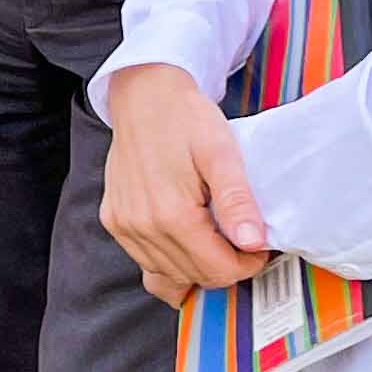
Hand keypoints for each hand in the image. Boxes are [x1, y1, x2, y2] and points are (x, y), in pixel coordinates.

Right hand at [99, 63, 272, 304]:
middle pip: (194, 275)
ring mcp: (124, 226)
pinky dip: (171, 262)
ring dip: (198, 267)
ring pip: (169, 276)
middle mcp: (141, 225)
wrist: (144, 96)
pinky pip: (146, 263)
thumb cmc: (184, 118)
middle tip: (242, 241)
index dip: (246, 265)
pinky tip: (187, 241)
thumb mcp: (222, 153)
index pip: (216, 269)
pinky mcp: (114, 221)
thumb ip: (236, 200)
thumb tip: (252, 242)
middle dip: (225, 266)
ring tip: (215, 238)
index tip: (258, 248)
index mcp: (171, 213)